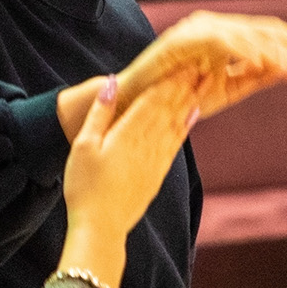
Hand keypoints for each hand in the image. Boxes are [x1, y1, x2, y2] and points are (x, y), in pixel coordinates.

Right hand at [58, 73, 198, 287]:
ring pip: (177, 122)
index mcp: (128, 133)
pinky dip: (186, 125)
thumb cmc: (85, 186)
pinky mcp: (158, 173)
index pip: (154, 99)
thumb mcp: (83, 145)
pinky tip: (192, 114)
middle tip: (202, 62)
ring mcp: (156, 160)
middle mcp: (148, 144)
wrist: (102, 226)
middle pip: (170, 107)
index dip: (170, 79)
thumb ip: (100, 113)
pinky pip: (176, 142)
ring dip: (190, 99)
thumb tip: (112, 83)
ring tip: (203, 80)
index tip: (183, 61)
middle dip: (186, 84)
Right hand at [119, 11, 286, 119]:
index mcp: (221, 36)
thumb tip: (286, 69)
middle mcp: (210, 26)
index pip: (262, 31)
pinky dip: (242, 50)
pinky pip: (218, 40)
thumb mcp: (226, 89)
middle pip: (258, 28)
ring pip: (242, 33)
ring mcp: (194, 29)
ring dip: (269, 50)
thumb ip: (254, 77)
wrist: (139, 106)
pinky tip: (261, 62)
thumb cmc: (178, 98)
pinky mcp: (181, 39)